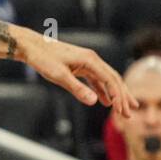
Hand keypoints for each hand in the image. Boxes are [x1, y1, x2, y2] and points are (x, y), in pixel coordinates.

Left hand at [20, 32, 135, 116]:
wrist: (30, 46)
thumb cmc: (43, 59)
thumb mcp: (59, 76)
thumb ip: (77, 89)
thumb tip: (94, 102)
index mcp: (90, 60)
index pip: (111, 80)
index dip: (118, 97)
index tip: (122, 112)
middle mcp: (92, 59)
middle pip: (113, 79)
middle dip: (122, 97)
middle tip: (129, 113)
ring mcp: (86, 62)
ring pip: (106, 79)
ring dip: (115, 94)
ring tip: (123, 109)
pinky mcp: (79, 65)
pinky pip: (95, 79)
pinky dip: (102, 90)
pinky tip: (105, 101)